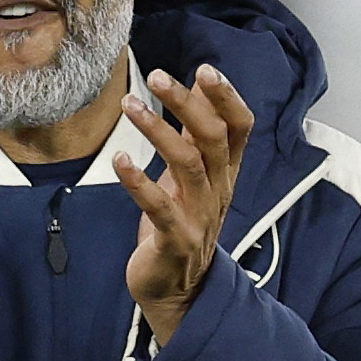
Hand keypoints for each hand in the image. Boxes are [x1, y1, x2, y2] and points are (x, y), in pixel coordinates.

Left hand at [118, 63, 253, 347]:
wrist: (175, 291)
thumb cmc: (180, 224)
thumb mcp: (192, 175)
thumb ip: (197, 133)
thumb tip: (201, 84)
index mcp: (225, 173)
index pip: (240, 127)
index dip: (227, 97)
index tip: (205, 69)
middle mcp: (218, 191)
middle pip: (213, 137)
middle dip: (187, 103)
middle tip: (158, 76)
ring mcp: (200, 216)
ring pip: (188, 164)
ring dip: (158, 130)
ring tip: (129, 105)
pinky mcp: (176, 240)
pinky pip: (160, 207)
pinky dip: (138, 181)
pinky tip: (120, 160)